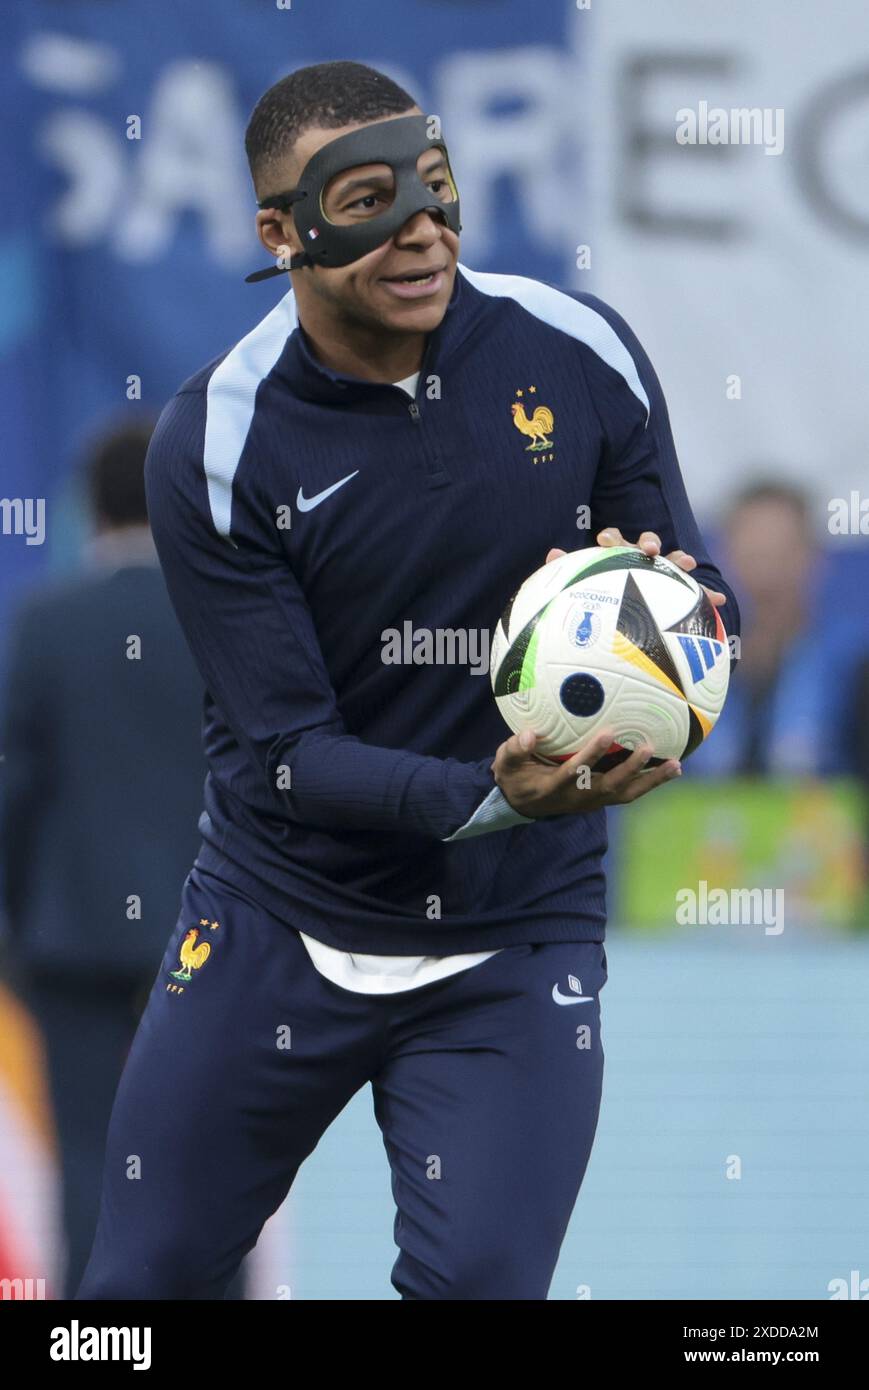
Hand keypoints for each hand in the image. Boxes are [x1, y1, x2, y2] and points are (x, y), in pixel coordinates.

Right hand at [492, 726, 680, 818]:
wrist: (520, 803)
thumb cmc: (514, 775)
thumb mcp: (504, 762)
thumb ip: (515, 748)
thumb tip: (530, 734)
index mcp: (552, 787)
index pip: (575, 772)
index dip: (592, 755)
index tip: (608, 733)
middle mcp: (575, 799)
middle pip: (608, 786)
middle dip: (630, 768)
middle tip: (648, 746)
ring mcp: (590, 802)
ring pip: (624, 795)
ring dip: (650, 781)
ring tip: (675, 765)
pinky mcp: (600, 801)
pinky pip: (629, 794)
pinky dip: (650, 783)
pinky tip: (671, 770)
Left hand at [545, 527, 726, 607]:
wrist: (625, 612)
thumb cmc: (601, 595)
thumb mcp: (584, 583)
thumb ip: (568, 569)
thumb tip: (552, 554)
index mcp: (616, 555)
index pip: (613, 539)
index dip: (611, 538)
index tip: (604, 541)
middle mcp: (639, 558)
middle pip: (647, 544)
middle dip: (649, 543)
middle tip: (649, 550)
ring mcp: (662, 573)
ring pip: (673, 563)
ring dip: (679, 562)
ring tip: (687, 564)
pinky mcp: (680, 591)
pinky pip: (694, 592)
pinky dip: (706, 595)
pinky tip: (718, 600)